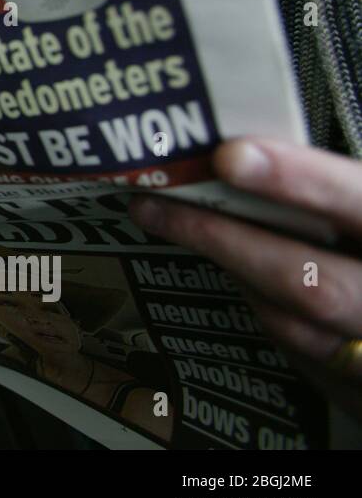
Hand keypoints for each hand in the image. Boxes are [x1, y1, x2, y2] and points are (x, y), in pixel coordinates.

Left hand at [131, 137, 361, 420]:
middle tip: (156, 202)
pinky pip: (305, 353)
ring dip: (231, 272)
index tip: (232, 155)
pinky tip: (238, 274)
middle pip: (306, 277)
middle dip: (223, 238)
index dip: (302, 180)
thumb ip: (353, 188)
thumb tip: (276, 144)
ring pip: (295, 320)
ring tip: (175, 224)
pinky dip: (266, 310)